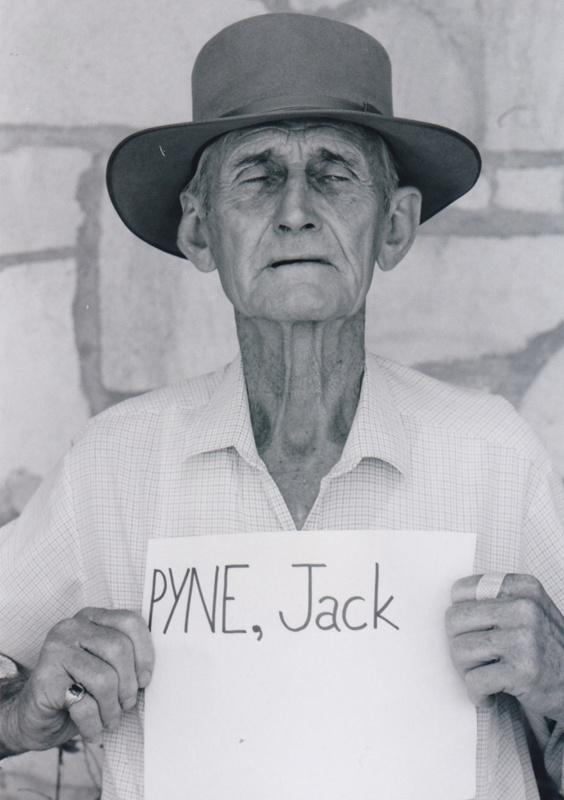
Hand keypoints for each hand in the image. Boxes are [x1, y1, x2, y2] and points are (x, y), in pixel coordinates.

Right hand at [3, 607, 153, 752]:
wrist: (34, 717)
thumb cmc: (79, 691)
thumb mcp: (106, 668)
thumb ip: (126, 659)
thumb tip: (150, 673)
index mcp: (91, 618)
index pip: (130, 622)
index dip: (145, 652)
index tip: (145, 679)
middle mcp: (71, 628)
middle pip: (119, 649)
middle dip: (129, 685)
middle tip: (126, 704)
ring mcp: (56, 651)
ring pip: (104, 679)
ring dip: (112, 708)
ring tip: (109, 719)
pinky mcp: (45, 679)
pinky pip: (84, 704)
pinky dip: (95, 724)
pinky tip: (93, 730)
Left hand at [445, 574, 563, 720]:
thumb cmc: (545, 649)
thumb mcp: (529, 610)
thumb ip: (496, 599)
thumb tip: (453, 603)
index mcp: (523, 588)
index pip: (461, 591)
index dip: (458, 616)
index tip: (470, 632)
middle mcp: (525, 608)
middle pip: (455, 619)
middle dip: (456, 644)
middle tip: (471, 661)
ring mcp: (525, 639)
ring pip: (460, 650)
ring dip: (465, 671)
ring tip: (481, 678)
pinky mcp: (523, 670)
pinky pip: (474, 680)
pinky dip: (476, 694)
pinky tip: (488, 696)